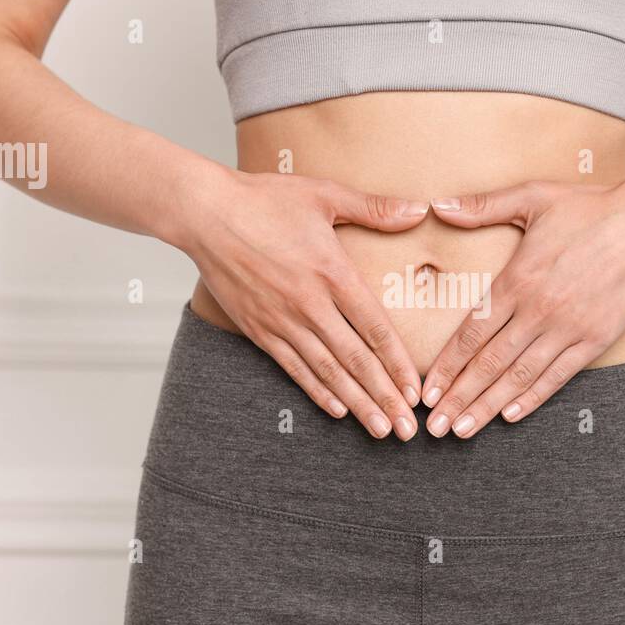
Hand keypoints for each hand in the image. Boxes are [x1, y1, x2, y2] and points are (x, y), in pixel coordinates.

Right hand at [185, 165, 428, 440]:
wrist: (203, 213)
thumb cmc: (264, 199)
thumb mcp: (324, 194)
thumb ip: (375, 208)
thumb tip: (420, 211)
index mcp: (332, 272)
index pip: (375, 328)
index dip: (398, 364)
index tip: (416, 391)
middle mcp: (309, 304)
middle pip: (355, 360)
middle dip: (384, 398)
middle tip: (407, 429)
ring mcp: (282, 321)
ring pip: (327, 372)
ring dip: (356, 404)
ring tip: (380, 430)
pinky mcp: (259, 329)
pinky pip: (293, 368)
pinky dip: (317, 391)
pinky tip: (338, 410)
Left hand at [420, 174, 624, 437]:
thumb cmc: (591, 207)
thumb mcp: (532, 197)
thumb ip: (483, 206)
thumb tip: (438, 206)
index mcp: (518, 280)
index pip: (472, 333)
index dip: (447, 366)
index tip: (427, 391)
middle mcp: (539, 310)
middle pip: (489, 363)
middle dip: (459, 397)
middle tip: (435, 426)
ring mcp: (569, 327)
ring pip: (519, 376)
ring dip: (488, 406)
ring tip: (463, 430)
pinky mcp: (596, 338)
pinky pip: (558, 375)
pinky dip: (533, 397)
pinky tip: (511, 415)